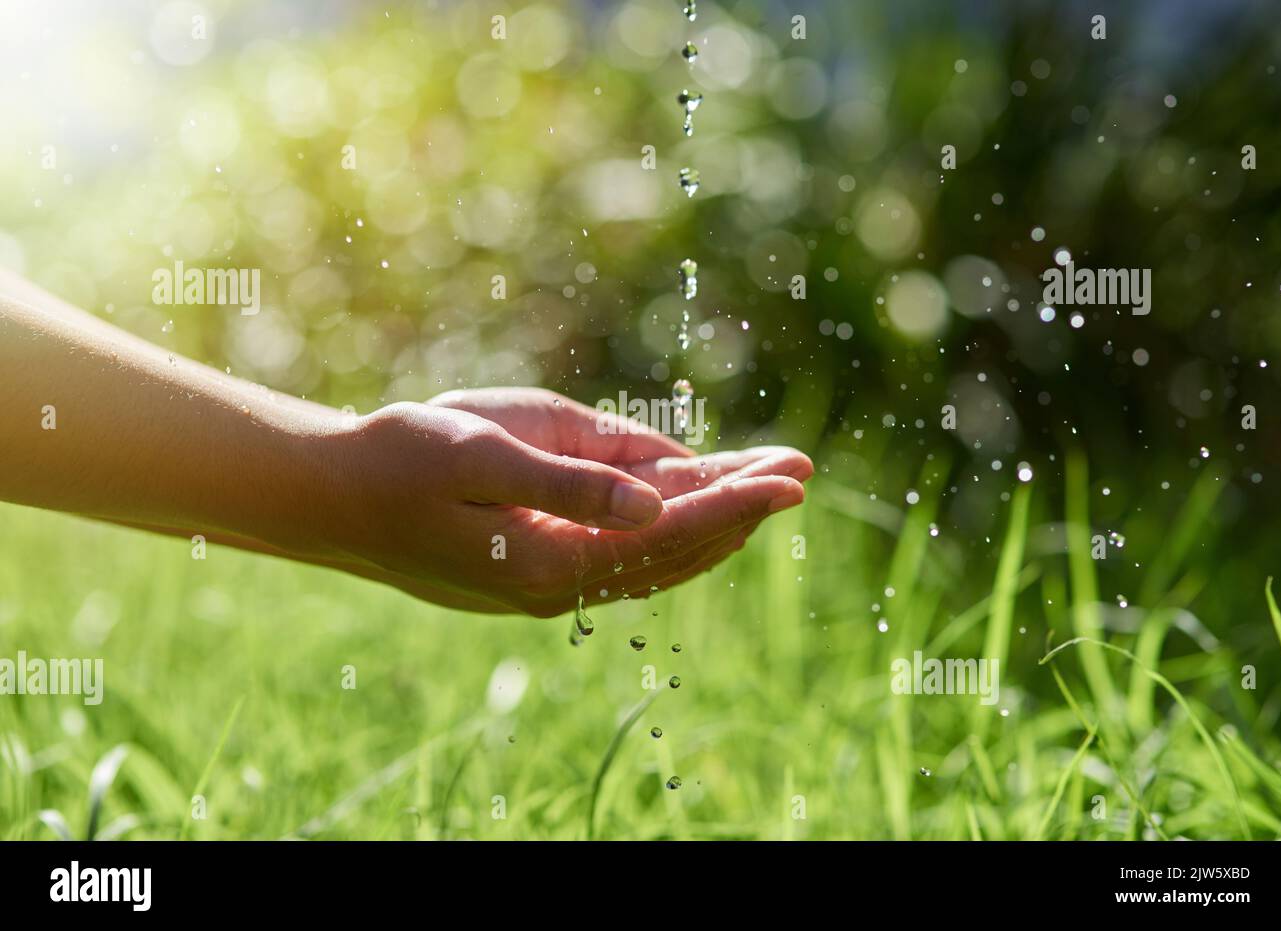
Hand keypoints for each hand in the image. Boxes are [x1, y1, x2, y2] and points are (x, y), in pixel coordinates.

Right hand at [320, 388, 811, 616]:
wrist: (337, 495)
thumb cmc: (401, 462)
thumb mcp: (483, 457)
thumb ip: (572, 483)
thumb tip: (658, 502)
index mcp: (553, 562)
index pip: (668, 531)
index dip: (733, 499)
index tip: (789, 478)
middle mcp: (563, 583)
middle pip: (674, 546)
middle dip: (739, 506)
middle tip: (799, 472)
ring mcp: (552, 578)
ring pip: (654, 552)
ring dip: (713, 516)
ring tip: (765, 482)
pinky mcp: (540, 563)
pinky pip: (623, 551)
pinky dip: (670, 525)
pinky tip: (697, 502)